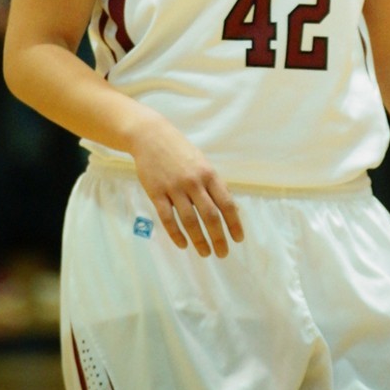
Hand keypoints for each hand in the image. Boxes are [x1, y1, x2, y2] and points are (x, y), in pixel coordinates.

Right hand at [129, 112, 243, 258]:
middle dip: (218, 237)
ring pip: (189, 220)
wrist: (151, 137)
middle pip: (210, 215)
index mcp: (209, 174)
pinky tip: (183, 244)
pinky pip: (168, 219)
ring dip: (199, 240)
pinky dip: (176, 234)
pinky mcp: (156, 193)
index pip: (226, 203)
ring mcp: (174, 188)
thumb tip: (230, 208)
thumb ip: (214, 184)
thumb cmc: (180, 151)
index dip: (234, 223)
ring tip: (205, 253)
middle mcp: (194, 182)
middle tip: (222, 253)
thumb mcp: (202, 163)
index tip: (238, 239)